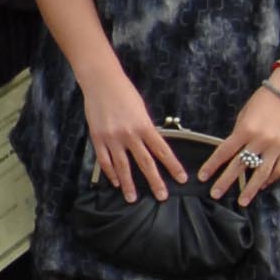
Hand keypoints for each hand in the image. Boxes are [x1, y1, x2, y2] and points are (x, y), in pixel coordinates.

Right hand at [81, 70, 185, 201]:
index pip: (163, 151)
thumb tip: (151, 145)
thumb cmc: (124, 93)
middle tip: (162, 196)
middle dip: (154, 181)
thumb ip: (146, 128)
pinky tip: (115, 182)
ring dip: (128, 184)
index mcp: (144, 126)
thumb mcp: (141, 110)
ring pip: (122, 166)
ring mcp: (111, 138)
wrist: (101, 82)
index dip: (173, 166)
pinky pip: (104, 160)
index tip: (182, 179)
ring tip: (132, 198)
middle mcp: (129, 134)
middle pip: (145, 163)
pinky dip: (110, 172)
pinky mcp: (97, 138)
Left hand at [202, 85, 279, 206]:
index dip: (212, 166)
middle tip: (215, 194)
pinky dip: (269, 180)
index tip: (202, 177)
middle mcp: (262, 140)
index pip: (224, 152)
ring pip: (262, 174)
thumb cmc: (262, 101)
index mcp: (246, 130)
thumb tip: (231, 154)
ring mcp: (278, 146)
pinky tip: (261, 186)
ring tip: (242, 201)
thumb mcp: (244, 115)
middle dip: (226, 182)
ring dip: (250, 189)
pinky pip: (279, 169)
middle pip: (241, 166)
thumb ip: (238, 135)